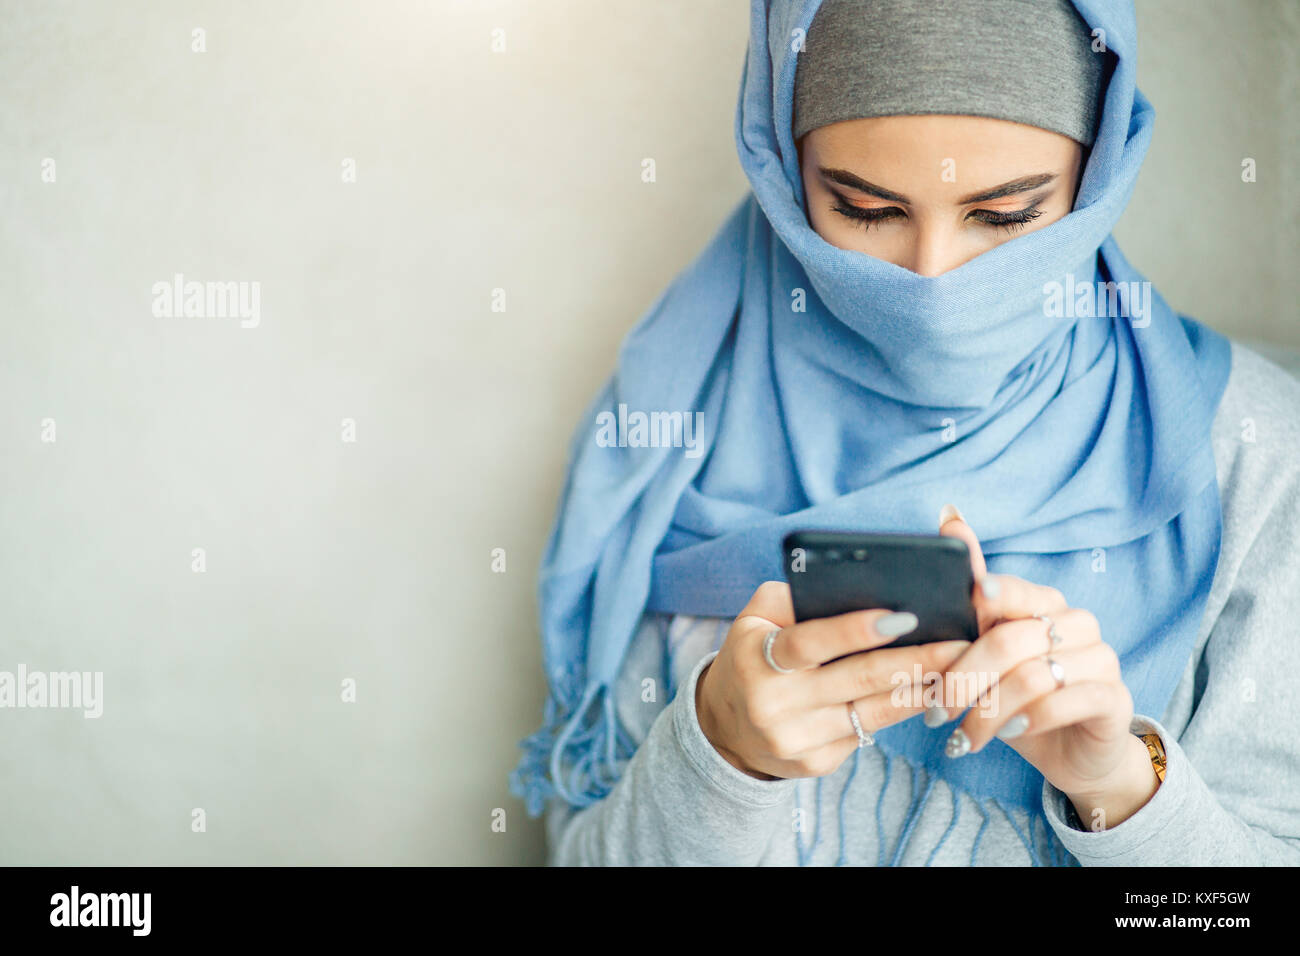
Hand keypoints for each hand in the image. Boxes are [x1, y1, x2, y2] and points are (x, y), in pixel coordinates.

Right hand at [695, 580, 970, 780]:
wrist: (722, 726)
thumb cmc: (751, 655)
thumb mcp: (756, 618)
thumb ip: (795, 597)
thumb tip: (857, 586)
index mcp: (757, 659)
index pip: (811, 642)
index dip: (856, 630)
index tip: (903, 615)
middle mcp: (774, 704)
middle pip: (858, 679)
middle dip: (916, 660)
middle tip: (962, 643)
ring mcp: (796, 739)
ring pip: (874, 711)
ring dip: (923, 689)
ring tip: (961, 666)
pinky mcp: (815, 763)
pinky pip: (869, 733)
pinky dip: (902, 710)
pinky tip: (930, 692)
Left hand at [930, 505, 1159, 826]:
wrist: (1073, 752)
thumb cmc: (1019, 698)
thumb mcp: (988, 657)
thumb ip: (971, 604)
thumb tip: (950, 522)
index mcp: (1044, 603)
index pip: (1009, 590)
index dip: (985, 595)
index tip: (968, 600)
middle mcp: (1077, 623)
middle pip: (1008, 642)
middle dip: (963, 680)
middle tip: (936, 712)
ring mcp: (1100, 659)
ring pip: (1030, 678)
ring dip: (988, 712)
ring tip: (963, 736)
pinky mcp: (1114, 699)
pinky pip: (1062, 703)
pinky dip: (1027, 720)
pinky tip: (1009, 732)